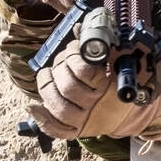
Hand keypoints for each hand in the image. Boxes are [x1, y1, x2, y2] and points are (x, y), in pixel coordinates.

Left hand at [29, 33, 160, 141]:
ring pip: (59, 108)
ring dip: (47, 88)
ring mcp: (86, 121)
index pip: (84, 71)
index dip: (73, 55)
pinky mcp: (77, 131)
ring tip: (46, 75)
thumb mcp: (117, 61)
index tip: (73, 48)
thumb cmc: (119, 82)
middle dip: (58, 69)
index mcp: (109, 88)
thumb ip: (100, 46)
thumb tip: (79, 29)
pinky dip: (43, 119)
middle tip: (59, 61)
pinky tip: (34, 107)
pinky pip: (57, 129)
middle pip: (69, 88)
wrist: (127, 112)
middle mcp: (97, 106)